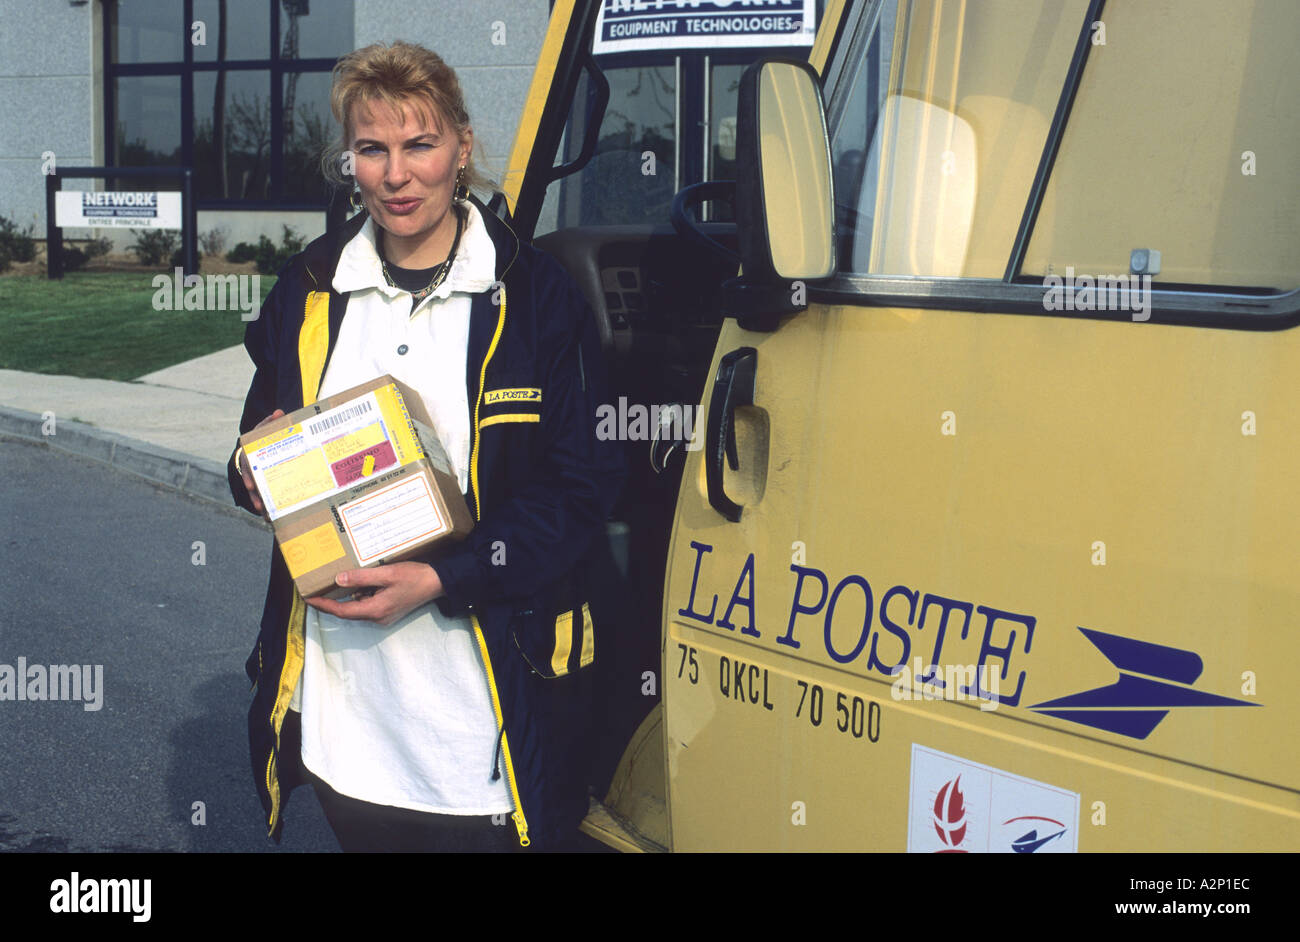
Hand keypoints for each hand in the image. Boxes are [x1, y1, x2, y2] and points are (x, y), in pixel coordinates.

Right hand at [238, 409, 284, 516]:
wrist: (259, 446)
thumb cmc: (263, 437)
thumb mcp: (266, 429)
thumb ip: (271, 422)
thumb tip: (279, 412)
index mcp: (249, 455)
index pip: (246, 466)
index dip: (248, 475)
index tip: (250, 484)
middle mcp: (249, 467)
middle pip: (250, 483)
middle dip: (254, 494)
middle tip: (259, 505)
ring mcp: (255, 476)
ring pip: (255, 491)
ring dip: (259, 502)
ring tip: (264, 513)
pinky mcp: (262, 484)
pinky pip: (263, 495)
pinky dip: (266, 505)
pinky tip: (270, 515)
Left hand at [304, 562, 444, 626]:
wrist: (438, 583)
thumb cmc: (414, 577)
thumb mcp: (387, 574)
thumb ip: (362, 578)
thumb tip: (339, 580)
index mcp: (375, 610)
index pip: (342, 611)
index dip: (323, 605)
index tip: (308, 599)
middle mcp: (378, 617)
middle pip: (349, 611)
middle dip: (333, 601)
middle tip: (319, 589)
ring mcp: (385, 616)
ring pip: (359, 607)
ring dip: (350, 596)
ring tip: (342, 579)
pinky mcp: (390, 611)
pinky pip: (369, 605)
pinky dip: (362, 595)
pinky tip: (364, 582)